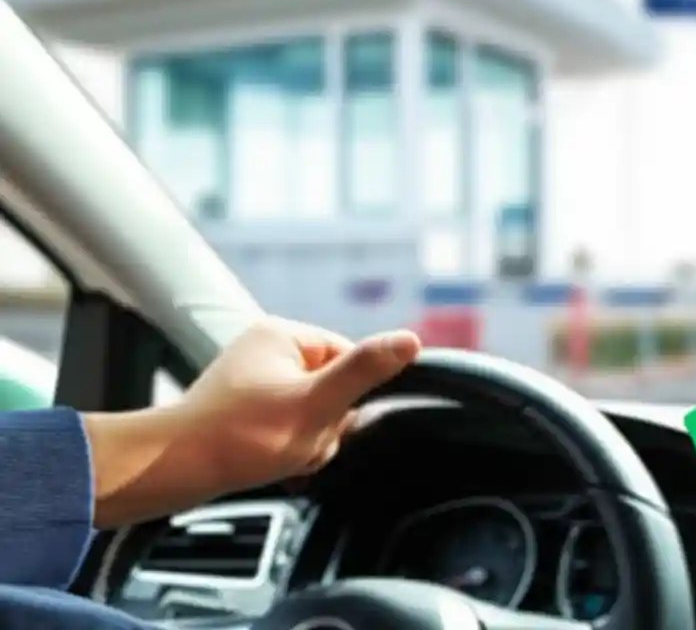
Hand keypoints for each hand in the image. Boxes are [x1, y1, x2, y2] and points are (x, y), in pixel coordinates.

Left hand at [84, 317, 419, 526]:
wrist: (173, 470)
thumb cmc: (241, 437)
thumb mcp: (315, 404)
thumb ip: (364, 371)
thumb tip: (411, 340)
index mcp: (285, 335)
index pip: (350, 359)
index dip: (348, 398)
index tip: (325, 421)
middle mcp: (267, 349)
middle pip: (332, 388)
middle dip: (324, 425)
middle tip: (297, 441)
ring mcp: (252, 378)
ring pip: (311, 412)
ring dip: (306, 440)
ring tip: (279, 452)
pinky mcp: (241, 406)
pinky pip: (286, 425)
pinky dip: (284, 446)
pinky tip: (268, 459)